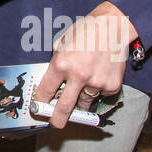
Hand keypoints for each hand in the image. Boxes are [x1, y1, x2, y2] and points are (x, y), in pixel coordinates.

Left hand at [33, 2, 136, 128]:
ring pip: (85, 102)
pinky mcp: (112, 86)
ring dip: (81, 101)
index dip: (40, 102)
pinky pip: (101, 95)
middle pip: (64, 108)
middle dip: (58, 120)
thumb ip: (57, 63)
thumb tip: (53, 82)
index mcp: (61, 64)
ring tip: (82, 88)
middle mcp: (78, 76)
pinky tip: (99, 75)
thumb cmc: (85, 32)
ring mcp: (96, 82)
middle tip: (56, 124)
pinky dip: (99, 90)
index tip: (39, 108)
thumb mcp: (61, 43)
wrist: (113, 27)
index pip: (46, 91)